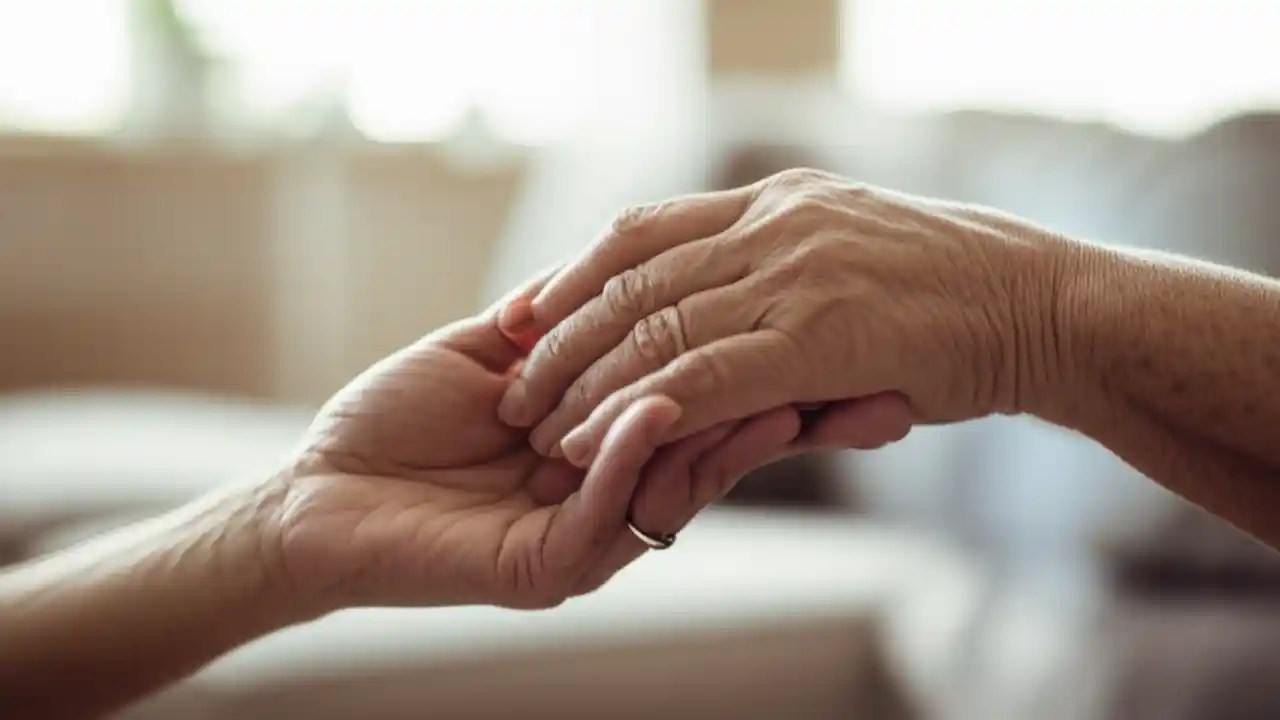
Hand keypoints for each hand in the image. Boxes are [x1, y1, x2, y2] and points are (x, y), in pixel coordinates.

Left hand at [264, 282, 817, 611]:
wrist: (319, 491)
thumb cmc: (400, 417)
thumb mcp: (498, 351)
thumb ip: (568, 325)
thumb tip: (646, 272)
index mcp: (608, 443)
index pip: (709, 402)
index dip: (770, 369)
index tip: (836, 327)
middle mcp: (612, 494)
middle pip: (718, 451)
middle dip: (796, 420)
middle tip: (877, 392)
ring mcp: (586, 537)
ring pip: (679, 488)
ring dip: (730, 433)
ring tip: (787, 391)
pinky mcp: (548, 569)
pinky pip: (608, 515)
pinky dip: (633, 457)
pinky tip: (660, 408)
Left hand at [496, 168, 1067, 466]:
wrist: (1044, 307)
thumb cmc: (958, 292)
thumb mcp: (857, 253)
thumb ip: (786, 274)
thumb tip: (732, 319)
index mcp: (777, 201)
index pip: (644, 227)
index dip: (576, 269)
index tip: (527, 308)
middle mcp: (773, 226)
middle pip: (632, 276)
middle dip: (562, 332)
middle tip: (509, 377)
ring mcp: (795, 276)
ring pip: (655, 327)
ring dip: (587, 381)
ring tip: (538, 425)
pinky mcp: (818, 337)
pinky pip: (703, 375)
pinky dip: (641, 411)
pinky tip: (601, 442)